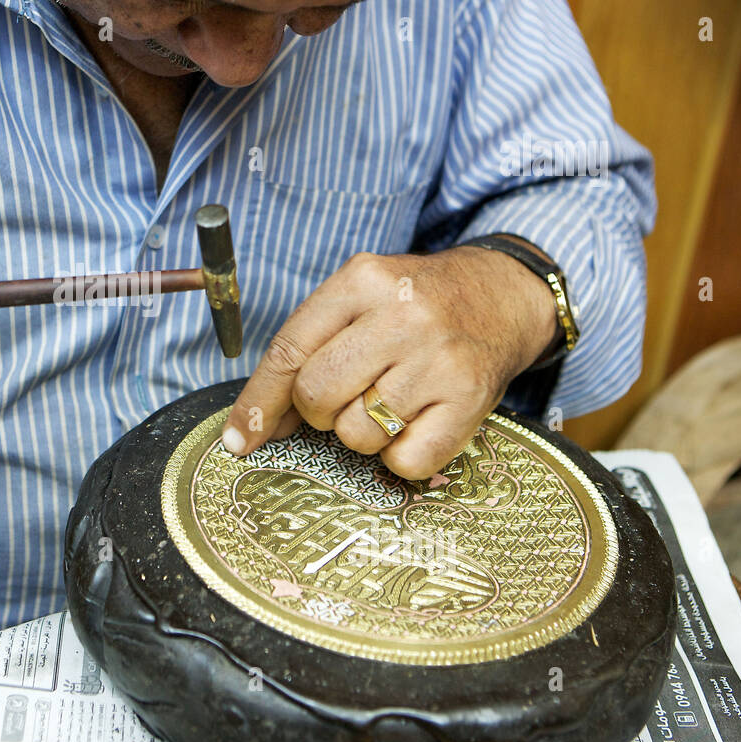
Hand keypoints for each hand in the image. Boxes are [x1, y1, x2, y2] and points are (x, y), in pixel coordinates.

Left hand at [221, 246, 557, 478]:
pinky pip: (404, 461)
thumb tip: (255, 426)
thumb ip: (307, 348)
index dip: (256, 403)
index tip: (238, 441)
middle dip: (319, 411)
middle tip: (348, 394)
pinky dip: (399, 456)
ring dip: (361, 432)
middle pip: (316, 396)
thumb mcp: (358, 299)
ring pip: (357, 434)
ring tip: (389, 400)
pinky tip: (414, 423)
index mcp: (361, 281)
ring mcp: (439, 359)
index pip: (288, 352)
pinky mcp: (470, 400)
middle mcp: (401, 316)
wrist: (502, 295)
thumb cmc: (413, 306)